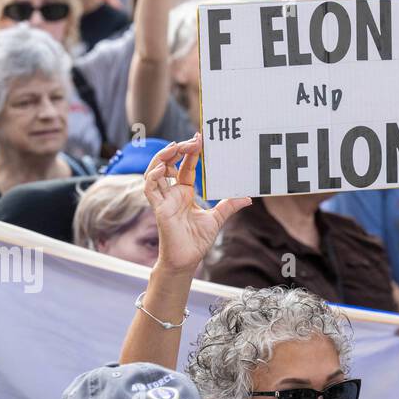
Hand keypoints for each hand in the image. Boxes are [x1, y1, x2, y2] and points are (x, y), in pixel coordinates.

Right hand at [143, 134, 249, 274]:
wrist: (187, 260)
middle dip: (177, 150)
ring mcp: (164, 200)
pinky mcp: (159, 209)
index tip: (199, 138)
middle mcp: (172, 194)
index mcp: (184, 193)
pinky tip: (163, 168)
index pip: (185, 167)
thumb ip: (229, 206)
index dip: (190, 153)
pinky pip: (150, 189)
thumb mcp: (217, 218)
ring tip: (176, 147)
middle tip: (191, 140)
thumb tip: (248, 198)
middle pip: (168, 165)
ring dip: (163, 158)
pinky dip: (153, 176)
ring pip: (155, 172)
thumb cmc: (196, 240)